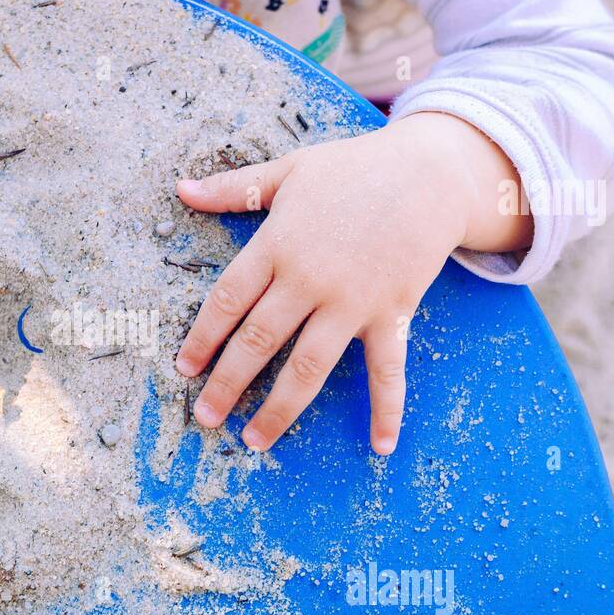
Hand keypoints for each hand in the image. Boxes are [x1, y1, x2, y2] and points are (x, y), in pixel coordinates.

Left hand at [174, 111, 530, 453]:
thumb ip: (233, 189)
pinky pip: (388, 370)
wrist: (432, 171)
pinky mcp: (392, 314)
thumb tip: (181, 190)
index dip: (202, 337)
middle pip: (258, 341)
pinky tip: (380, 446)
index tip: (184, 368)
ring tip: (253, 441)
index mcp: (278, 244)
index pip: (227, 300)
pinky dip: (387, 409)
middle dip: (227, 383)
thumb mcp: (290, 171)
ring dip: (279, 409)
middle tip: (205, 417)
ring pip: (308, 367)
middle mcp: (310, 278)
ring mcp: (352, 301)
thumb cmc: (355, 169)